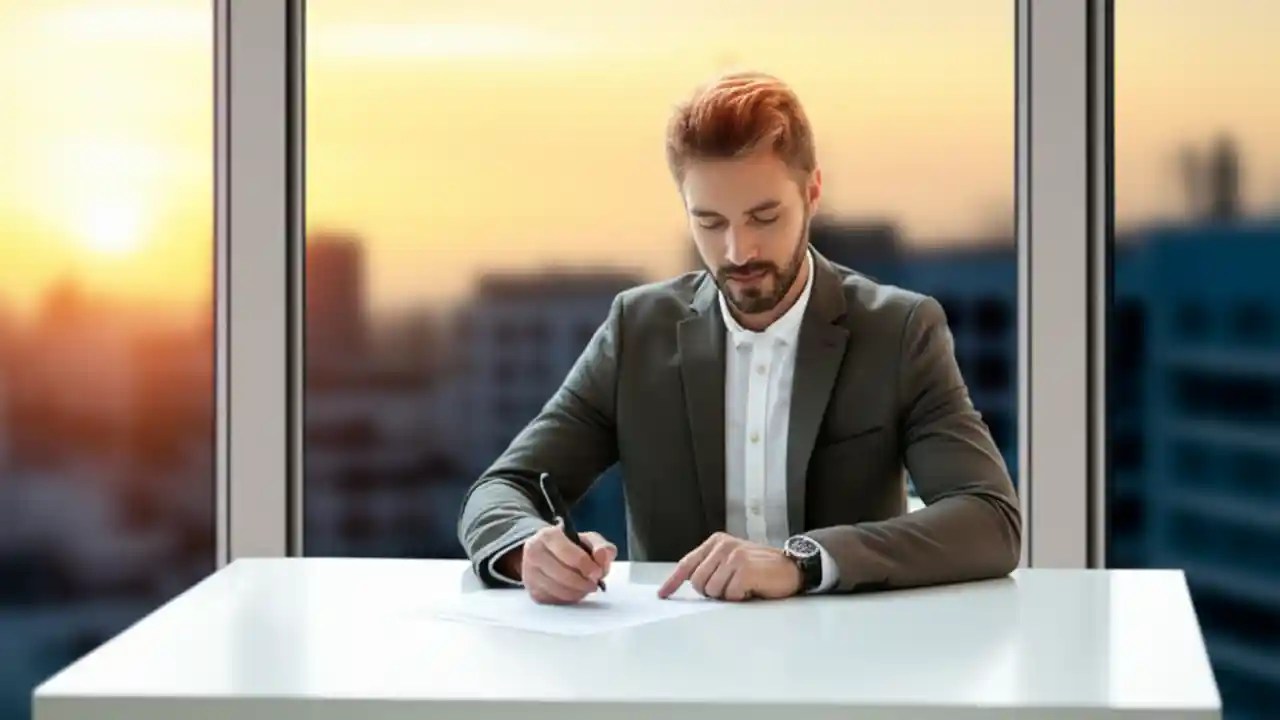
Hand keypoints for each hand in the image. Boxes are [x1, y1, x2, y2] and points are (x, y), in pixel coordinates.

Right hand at [501, 521, 616, 604]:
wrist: (547, 555)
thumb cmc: (571, 548)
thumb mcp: (588, 540)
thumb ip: (601, 546)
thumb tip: (602, 555)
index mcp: (547, 535)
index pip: (570, 555)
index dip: (587, 566)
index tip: (598, 572)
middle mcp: (534, 553)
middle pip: (564, 575)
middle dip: (584, 582)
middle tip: (594, 583)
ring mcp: (530, 574)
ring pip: (560, 590)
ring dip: (578, 592)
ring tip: (586, 586)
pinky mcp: (533, 592)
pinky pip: (556, 601)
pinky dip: (570, 599)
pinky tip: (575, 591)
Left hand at [658, 532, 802, 601]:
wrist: (791, 567)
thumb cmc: (761, 568)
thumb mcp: (731, 561)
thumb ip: (711, 567)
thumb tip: (689, 583)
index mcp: (716, 542)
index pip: (687, 563)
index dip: (673, 580)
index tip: (663, 594)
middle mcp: (723, 546)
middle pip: (697, 582)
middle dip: (711, 592)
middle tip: (731, 587)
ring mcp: (733, 556)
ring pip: (712, 590)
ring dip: (727, 595)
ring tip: (743, 586)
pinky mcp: (744, 569)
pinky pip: (730, 595)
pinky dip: (741, 597)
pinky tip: (752, 587)